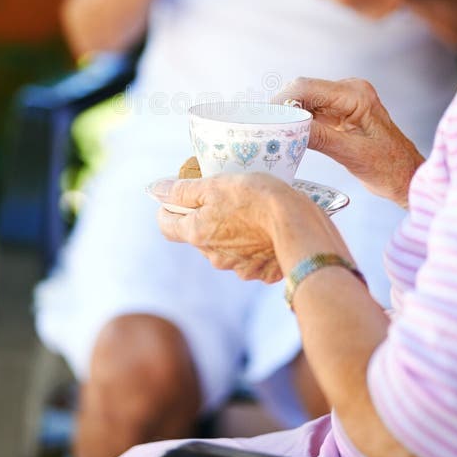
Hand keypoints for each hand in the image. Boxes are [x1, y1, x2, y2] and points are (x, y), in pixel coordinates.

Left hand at [155, 173, 320, 282]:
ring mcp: (238, 267)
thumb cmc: (257, 199)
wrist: (299, 225)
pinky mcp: (261, 272)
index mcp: (197, 234)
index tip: (183, 195)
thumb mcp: (216, 184)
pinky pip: (251, 256)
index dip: (169, 208)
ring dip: (232, 230)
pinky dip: (255, 243)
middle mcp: (213, 256)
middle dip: (207, 217)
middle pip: (198, 234)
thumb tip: (157, 189)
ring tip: (253, 211)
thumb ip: (183, 190)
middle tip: (227, 196)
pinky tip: (268, 229)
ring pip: (225, 245)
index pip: (166, 225)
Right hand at [275, 78, 423, 207]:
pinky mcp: (341, 111)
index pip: (307, 87)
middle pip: (303, 91)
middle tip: (267, 129)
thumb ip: (319, 137)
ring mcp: (345, 100)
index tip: (266, 119)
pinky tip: (291, 135)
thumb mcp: (351, 154)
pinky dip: (300, 121)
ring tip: (276, 134)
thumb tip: (287, 127)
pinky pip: (313, 111)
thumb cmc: (388, 168)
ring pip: (305, 101)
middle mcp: (350, 90)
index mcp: (356, 94)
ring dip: (290, 115)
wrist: (407, 176)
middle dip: (284, 108)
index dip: (283, 101)